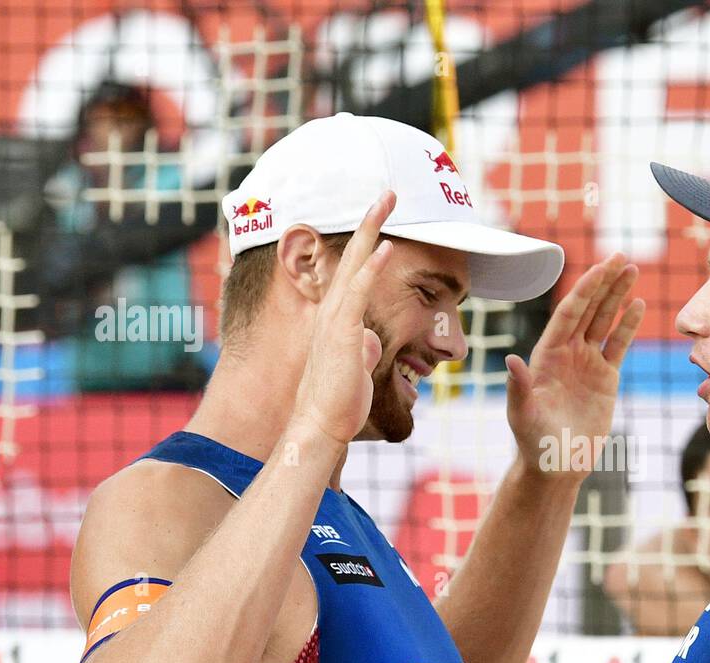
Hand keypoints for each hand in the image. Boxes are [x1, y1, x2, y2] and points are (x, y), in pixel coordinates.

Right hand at [291, 193, 395, 446]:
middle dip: (370, 220)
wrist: (320, 423)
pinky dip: (372, 267)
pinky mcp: (343, 331)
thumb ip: (363, 348)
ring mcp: (336, 317)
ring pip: (356, 263)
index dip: (370, 242)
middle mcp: (334, 309)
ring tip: (389, 200)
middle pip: (354, 254)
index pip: (356, 270)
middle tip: (388, 191)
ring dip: (372, 229)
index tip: (383, 217)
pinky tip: (386, 246)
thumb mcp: (356, 366)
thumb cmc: (339, 401)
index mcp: (339, 316)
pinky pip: (359, 291)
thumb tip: (372, 340)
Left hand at [506, 254, 644, 479]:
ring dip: (618, 296)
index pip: (569, 313)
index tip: (602, 267)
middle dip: (604, 282)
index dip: (586, 289)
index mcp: (546, 355)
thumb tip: (511, 361)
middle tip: (621, 255)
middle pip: (588, 309)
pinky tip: (638, 305)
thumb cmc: (534, 443)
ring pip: (604, 321)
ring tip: (633, 270)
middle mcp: (567, 353)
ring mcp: (587, 363)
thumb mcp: (522, 416)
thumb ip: (519, 388)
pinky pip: (618, 345)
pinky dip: (628, 325)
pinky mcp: (605, 378)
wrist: (556, 465)